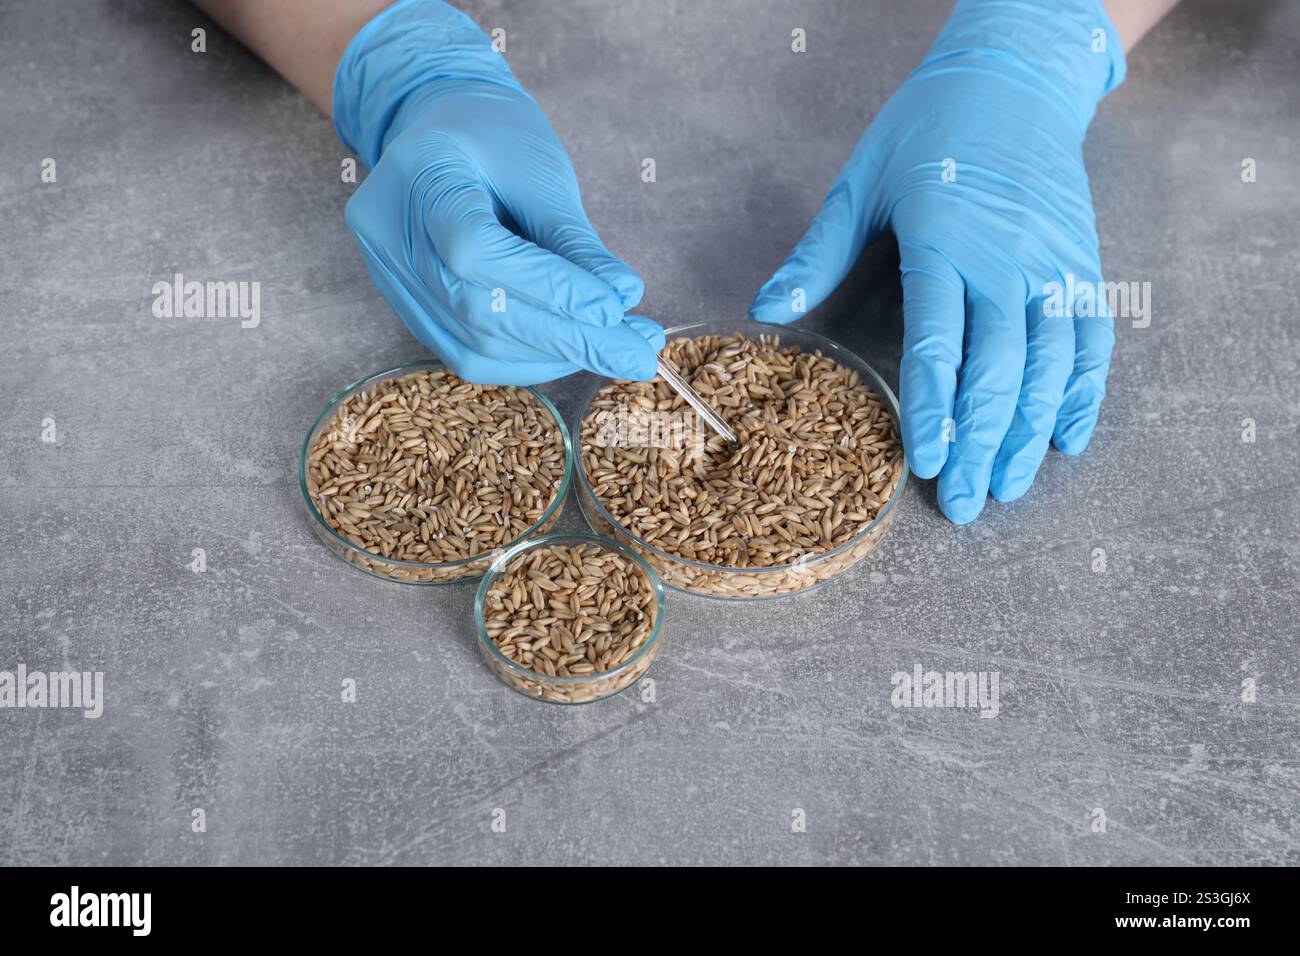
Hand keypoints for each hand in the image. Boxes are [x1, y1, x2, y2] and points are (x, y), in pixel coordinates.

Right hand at [334, 0, 661, 384]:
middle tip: (637, 351)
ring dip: (554, 356)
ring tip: (619, 348)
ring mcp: (389, 276)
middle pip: (476, 310)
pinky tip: (575, 350)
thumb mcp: (541, 172)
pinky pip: (466, 353)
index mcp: (420, 173)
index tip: (614, 310)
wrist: (442, 127)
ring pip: (474, 344)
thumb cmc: (495, 137)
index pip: (477, 248)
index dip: (548, 287)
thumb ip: (575, 241)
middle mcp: (389, 233)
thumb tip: (623, 300)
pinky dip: (527, 361)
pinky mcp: (407, 308)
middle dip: (567, 338)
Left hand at [750, 0, 1126, 522]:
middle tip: (968, 504)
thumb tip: (766, 309)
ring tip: (1011, 486)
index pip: (940, 340)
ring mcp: (1055, 263)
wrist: (1015, 76)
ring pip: (1054, 364)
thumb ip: (819, 252)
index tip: (928, 464)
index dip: (935, 407)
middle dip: (984, 442)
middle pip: (1001, 368)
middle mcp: (1008, 259)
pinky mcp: (1084, 263)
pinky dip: (1085, 391)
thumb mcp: (861, 182)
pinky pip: (1094, 338)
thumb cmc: (926, 130)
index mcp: (946, 240)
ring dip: (1033, 431)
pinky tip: (1068, 437)